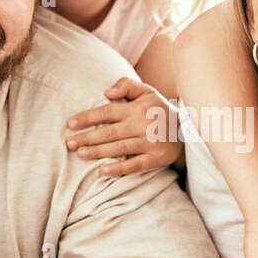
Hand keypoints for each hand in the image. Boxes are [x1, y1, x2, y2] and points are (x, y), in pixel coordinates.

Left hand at [65, 76, 181, 175]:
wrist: (189, 130)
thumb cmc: (160, 110)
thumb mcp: (147, 92)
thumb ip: (126, 86)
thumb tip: (106, 92)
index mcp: (137, 108)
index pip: (107, 112)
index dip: (87, 117)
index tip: (70, 124)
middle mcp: (143, 125)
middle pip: (109, 132)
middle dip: (87, 138)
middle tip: (69, 143)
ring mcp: (150, 143)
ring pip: (119, 148)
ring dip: (97, 152)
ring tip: (80, 154)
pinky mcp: (156, 158)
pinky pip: (135, 165)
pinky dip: (119, 169)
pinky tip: (102, 171)